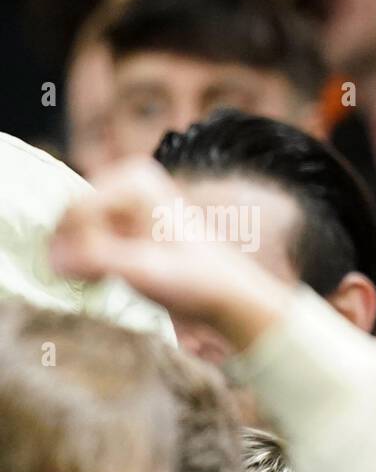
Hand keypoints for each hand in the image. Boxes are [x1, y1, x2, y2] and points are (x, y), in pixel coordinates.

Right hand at [49, 157, 292, 349]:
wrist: (226, 293)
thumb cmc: (195, 280)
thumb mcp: (144, 271)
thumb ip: (96, 260)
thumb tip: (53, 257)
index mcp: (133, 179)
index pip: (75, 211)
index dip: (76, 247)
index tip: (94, 275)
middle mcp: (125, 180)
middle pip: (71, 218)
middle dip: (77, 251)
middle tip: (100, 279)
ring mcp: (122, 200)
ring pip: (74, 231)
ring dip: (82, 258)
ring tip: (111, 278)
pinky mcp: (122, 222)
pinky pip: (86, 239)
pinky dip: (89, 260)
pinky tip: (110, 277)